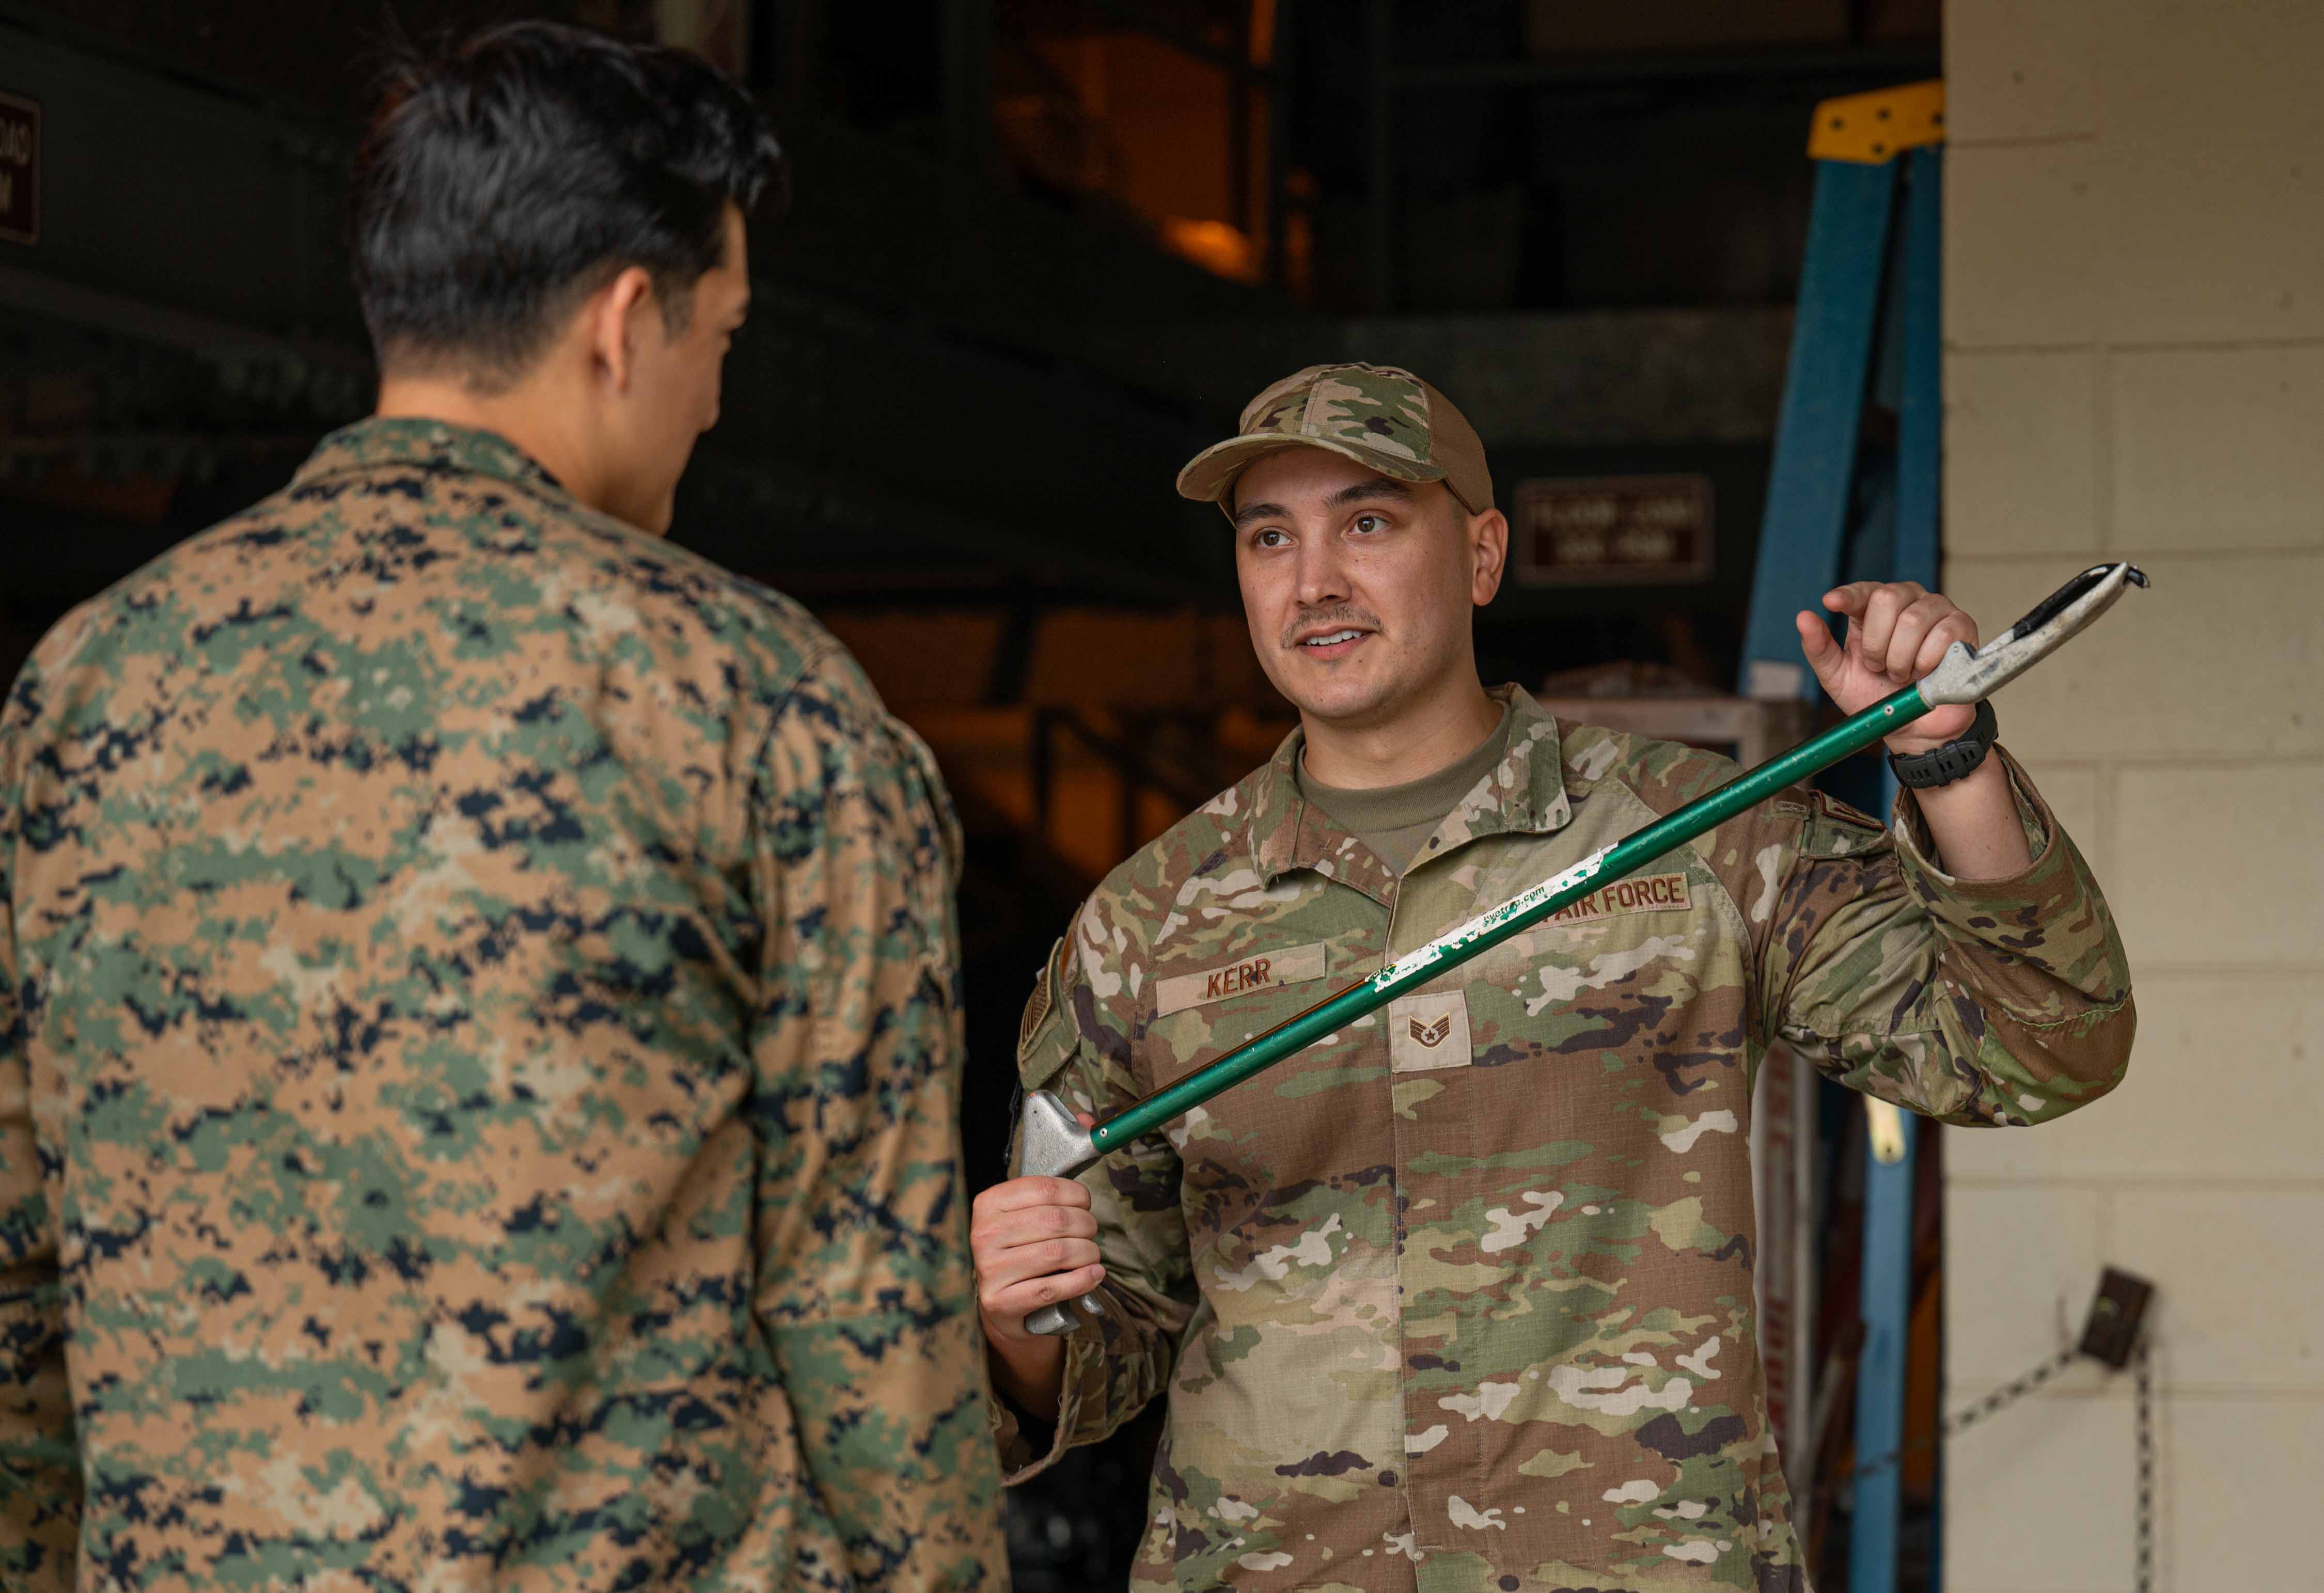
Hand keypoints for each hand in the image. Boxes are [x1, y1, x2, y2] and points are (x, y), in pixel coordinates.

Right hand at [971, 1169, 1106, 1349]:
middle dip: (1085, 1225)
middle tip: (1090, 1233)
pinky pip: (1051, 1289)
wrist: (998, 1303)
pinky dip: (1082, 1280)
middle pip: (1055, 1220)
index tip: (1085, 1205)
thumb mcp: (1020, 1218)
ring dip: (1087, 1253)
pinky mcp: (999, 1302)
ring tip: (1092, 1255)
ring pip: (1057, 1253)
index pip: (1045, 1190)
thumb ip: (1045, 1203)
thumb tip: (1085, 1201)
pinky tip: (1094, 1274)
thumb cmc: (1017, 1252)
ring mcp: (990, 1269)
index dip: (1076, 1195)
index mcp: (988, 1204)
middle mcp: (984, 1234)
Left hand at [1797, 581, 1980, 753]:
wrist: (1915, 728)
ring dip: (1901, 658)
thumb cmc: (1877, 698)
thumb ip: (1819, 648)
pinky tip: (1926, 673)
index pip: (1863, 591)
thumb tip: (1803, 617)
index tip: (1832, 603)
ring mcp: (1936, 610)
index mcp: (1874, 610)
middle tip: (1880, 668)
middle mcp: (1906, 602)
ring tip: (1903, 675)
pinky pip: (1942, 634)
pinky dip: (1927, 662)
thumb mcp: (1838, 677)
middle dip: (1876, 643)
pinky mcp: (1962, 626)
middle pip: (1886, 599)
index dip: (1848, 595)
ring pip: (1912, 619)